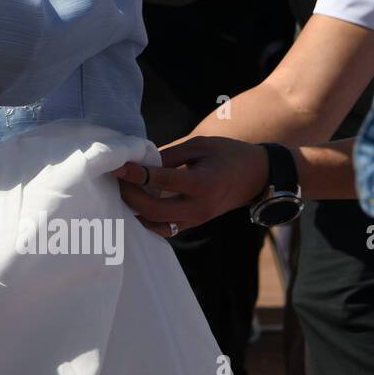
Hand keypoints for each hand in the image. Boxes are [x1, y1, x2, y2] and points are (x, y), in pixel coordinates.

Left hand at [112, 136, 269, 236]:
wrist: (257, 176)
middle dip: (129, 194)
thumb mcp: (200, 146)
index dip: (136, 174)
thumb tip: (139, 162)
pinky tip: (136, 203)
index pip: (160, 181)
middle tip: (116, 179)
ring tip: (123, 190)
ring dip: (135, 210)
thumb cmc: (228, 155)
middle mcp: (198, 207)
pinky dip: (146, 219)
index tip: (118, 166)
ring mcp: (196, 219)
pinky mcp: (193, 224)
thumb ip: (169, 155)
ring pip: (155, 224)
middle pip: (152, 209)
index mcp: (202, 183)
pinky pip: (164, 228)